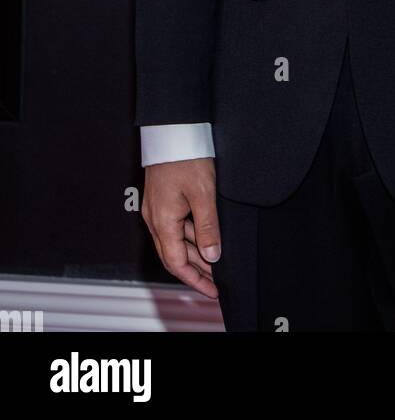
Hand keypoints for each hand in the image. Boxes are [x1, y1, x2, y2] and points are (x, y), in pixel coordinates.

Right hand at [141, 157, 220, 298]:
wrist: (172, 130)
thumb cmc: (185, 156)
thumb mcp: (203, 193)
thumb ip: (207, 227)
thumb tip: (212, 255)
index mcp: (162, 221)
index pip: (177, 263)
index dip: (195, 280)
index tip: (212, 289)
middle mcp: (155, 218)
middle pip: (174, 256)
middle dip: (195, 271)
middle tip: (216, 281)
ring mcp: (157, 209)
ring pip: (175, 241)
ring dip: (194, 254)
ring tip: (215, 262)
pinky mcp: (162, 199)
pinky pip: (175, 226)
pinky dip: (190, 237)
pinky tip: (204, 238)